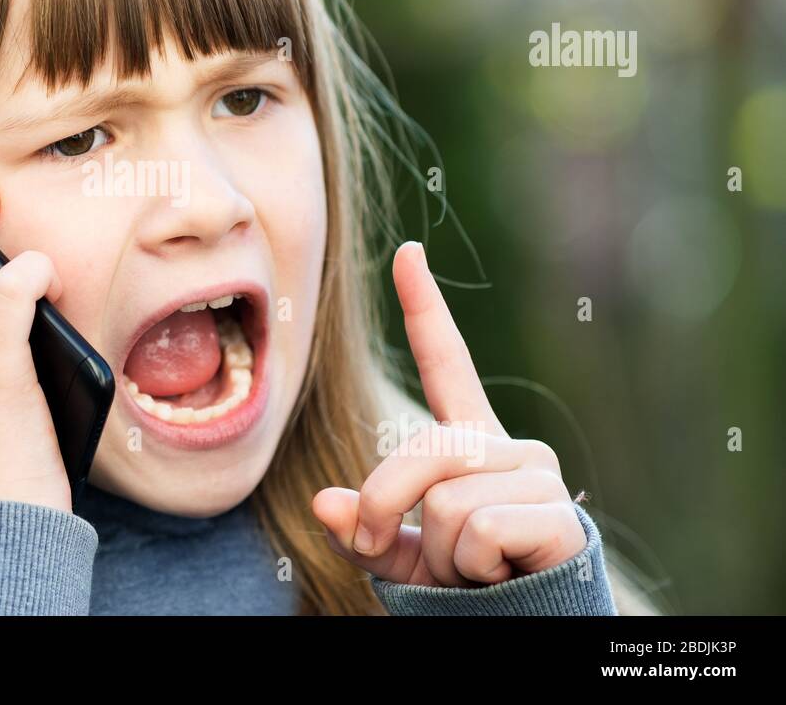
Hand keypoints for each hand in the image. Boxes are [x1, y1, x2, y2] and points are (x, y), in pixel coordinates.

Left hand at [311, 241, 585, 586]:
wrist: (529, 634)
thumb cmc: (470, 591)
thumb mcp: (405, 558)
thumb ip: (366, 527)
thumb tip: (325, 503)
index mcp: (471, 445)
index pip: (445, 364)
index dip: (425, 308)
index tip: (407, 251)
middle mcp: (511, 448)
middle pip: (422, 450)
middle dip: (391, 508)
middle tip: (414, 555)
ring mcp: (540, 478)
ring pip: (447, 499)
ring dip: (443, 554)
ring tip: (478, 571)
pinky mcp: (561, 517)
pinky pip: (479, 528)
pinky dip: (473, 567)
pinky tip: (505, 575)